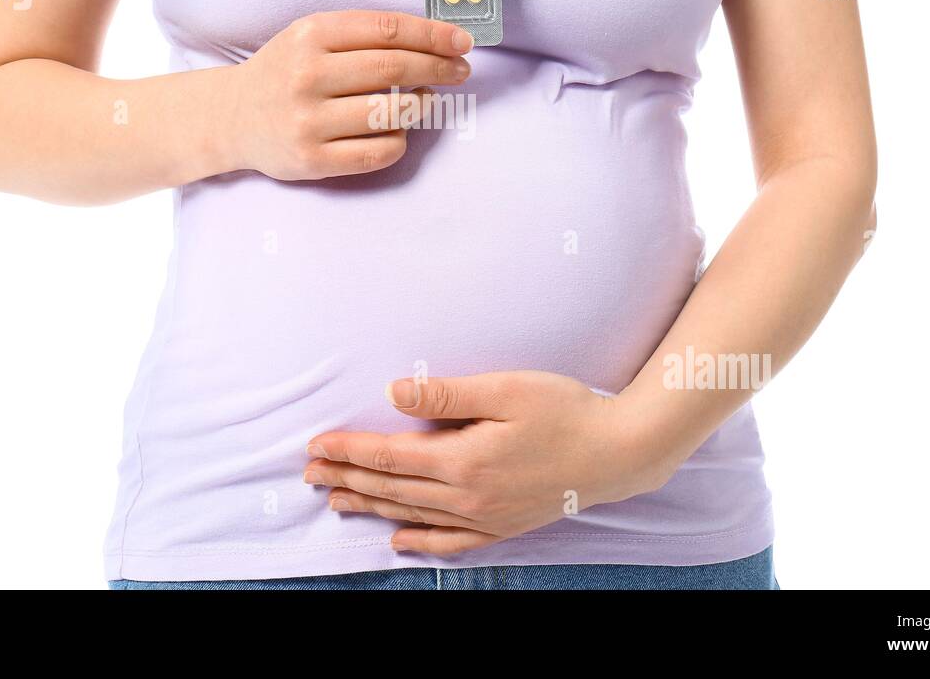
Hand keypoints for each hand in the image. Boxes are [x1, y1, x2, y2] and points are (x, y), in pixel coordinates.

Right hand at [227, 10, 472, 180]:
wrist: (232, 117)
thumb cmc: (285, 71)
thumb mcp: (310, 36)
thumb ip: (362, 34)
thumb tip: (434, 40)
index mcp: (309, 35)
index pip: (386, 30)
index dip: (432, 34)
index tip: (461, 42)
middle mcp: (307, 76)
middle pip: (395, 67)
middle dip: (439, 67)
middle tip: (460, 70)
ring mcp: (308, 121)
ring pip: (392, 111)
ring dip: (421, 104)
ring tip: (424, 99)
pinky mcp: (312, 160)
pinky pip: (379, 152)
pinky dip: (399, 140)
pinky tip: (395, 129)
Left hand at [304, 371, 674, 555]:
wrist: (620, 452)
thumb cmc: (566, 410)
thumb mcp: (506, 389)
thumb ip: (446, 393)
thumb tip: (394, 392)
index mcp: (463, 459)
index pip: (389, 456)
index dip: (349, 451)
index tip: (316, 445)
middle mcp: (467, 496)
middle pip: (392, 488)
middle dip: (347, 479)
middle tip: (309, 474)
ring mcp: (485, 517)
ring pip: (412, 514)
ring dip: (370, 507)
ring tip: (336, 501)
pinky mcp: (503, 526)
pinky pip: (450, 541)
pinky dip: (419, 541)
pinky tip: (398, 540)